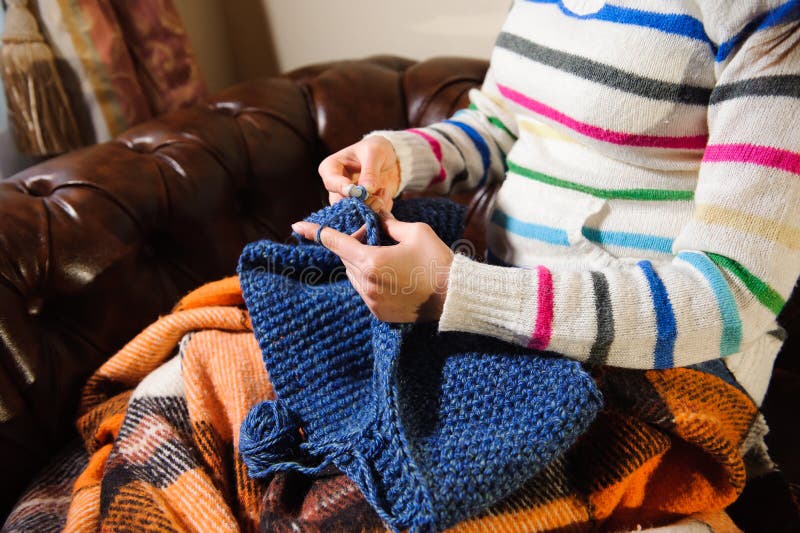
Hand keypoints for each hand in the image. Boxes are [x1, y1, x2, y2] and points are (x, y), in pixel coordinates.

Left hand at [291, 212, 452, 322]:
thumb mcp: (415, 232)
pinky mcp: (378, 314)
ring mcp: (371, 302)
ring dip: (363, 264)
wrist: (454, 296)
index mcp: (371, 261)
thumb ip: (390, 223)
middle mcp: (366, 284)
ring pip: (355, 276)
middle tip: (375, 236)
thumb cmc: (436, 260)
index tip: (296, 226)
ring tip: (390, 259)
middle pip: (347, 258)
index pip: (336, 243)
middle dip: (355, 245)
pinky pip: (365, 292)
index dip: (315, 232)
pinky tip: (395, 277)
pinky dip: (372, 282)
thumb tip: (377, 216)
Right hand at [318, 136, 400, 212]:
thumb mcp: (375, 153)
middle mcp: (335, 187)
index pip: (331, 182)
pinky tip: (386, 196)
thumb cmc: (376, 149)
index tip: (357, 191)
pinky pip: (367, 216)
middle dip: (361, 203)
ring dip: (371, 208)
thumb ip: (370, 171)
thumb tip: (366, 190)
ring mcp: (347, 200)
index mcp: (330, 168)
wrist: (388, 159)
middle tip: (376, 198)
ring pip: (354, 213)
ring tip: (383, 192)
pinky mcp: (360, 209)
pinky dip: (379, 211)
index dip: (343, 189)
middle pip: (341, 203)